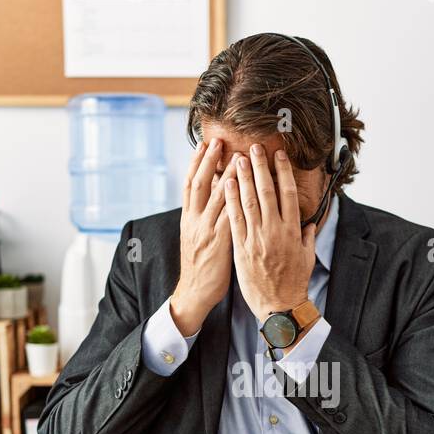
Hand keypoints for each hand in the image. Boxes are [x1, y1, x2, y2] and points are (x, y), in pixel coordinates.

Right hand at [171, 138, 230, 336]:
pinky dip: (236, 201)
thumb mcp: (197, 238)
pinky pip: (229, 217)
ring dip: (227, 175)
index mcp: (188, 219)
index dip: (196, 163)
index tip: (204, 144)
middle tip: (218, 140)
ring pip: (215, 198)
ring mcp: (205, 232)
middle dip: (208, 161)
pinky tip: (245, 189)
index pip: (190, 184)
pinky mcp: (219, 244)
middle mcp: (194, 221)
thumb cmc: (201, 266)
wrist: (195, 293)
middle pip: (199, 184)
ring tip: (238, 156)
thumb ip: (204, 218)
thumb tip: (214, 197)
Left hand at [224, 144, 316, 322]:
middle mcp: (275, 231)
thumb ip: (306, 237)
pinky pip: (234, 219)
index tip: (278, 155)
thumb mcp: (307, 257)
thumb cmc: (294, 283)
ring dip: (242, 177)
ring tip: (237, 158)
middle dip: (260, 167)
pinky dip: (230, 200)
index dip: (283, 172)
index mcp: (293, 231)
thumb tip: (308, 224)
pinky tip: (226, 184)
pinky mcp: (241, 249)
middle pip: (266, 192)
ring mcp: (257, 239)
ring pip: (248, 201)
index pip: (288, 194)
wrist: (279, 306)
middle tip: (253, 147)